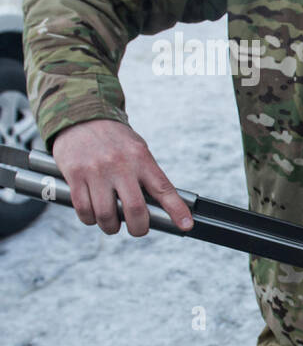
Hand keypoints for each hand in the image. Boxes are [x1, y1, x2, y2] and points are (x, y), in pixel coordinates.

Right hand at [50, 118, 192, 236]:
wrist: (79, 116)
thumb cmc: (114, 139)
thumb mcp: (137, 150)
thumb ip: (146, 175)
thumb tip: (158, 207)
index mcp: (141, 158)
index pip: (163, 189)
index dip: (177, 210)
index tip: (186, 225)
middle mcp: (120, 165)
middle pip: (135, 209)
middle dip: (139, 228)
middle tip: (138, 229)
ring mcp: (96, 171)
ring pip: (106, 214)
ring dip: (111, 227)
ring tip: (112, 225)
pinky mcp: (75, 175)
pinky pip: (83, 209)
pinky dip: (90, 219)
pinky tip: (93, 216)